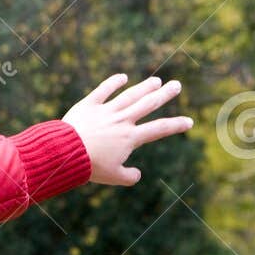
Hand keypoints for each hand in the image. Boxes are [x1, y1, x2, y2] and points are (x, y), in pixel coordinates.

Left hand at [62, 73, 192, 185]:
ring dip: (144, 87)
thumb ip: (128, 176)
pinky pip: (102, 91)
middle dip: (164, 94)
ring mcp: (105, 111)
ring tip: (156, 81)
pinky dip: (113, 83)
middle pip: (148, 104)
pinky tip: (123, 77)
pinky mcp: (88, 105)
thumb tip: (137, 175)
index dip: (176, 125)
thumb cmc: (89, 167)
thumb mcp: (112, 177)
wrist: (65, 154)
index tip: (189, 122)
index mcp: (130, 138)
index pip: (159, 129)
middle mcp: (122, 121)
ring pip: (130, 95)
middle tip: (176, 85)